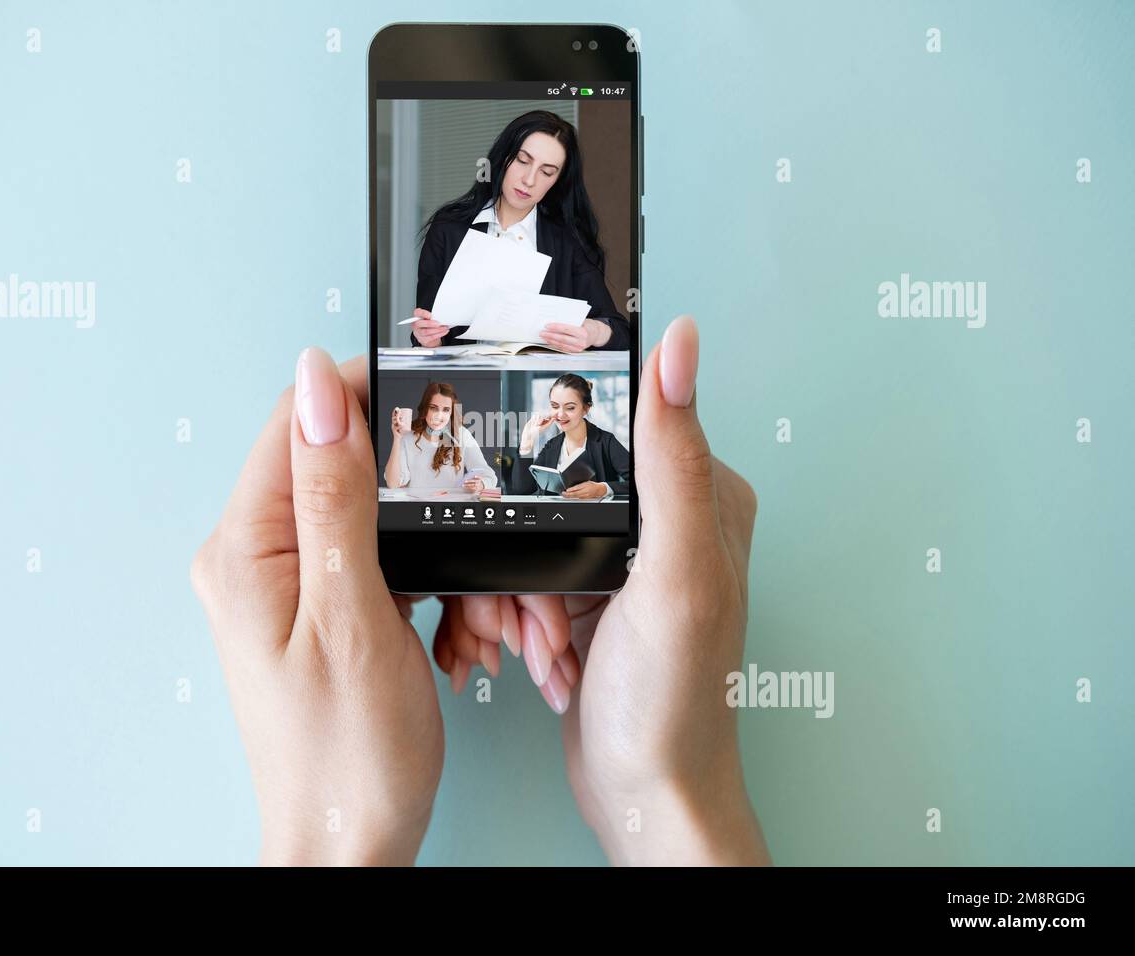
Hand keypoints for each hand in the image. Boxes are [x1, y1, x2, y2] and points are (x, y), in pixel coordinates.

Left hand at [191, 347, 444, 864]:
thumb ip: (336, 494)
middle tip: (459, 537)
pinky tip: (444, 618)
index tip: (437, 412)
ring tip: (458, 605)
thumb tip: (320, 384)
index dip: (368, 400)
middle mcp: (252, 556)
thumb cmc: (347, 756)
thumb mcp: (351, 614)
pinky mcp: (317, 605)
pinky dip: (421, 575)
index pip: (298, 420)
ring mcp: (283, 582)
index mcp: (245, 548)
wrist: (348, 846)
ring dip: (427, 541)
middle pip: (338, 462)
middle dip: (413, 488)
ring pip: (369, 511)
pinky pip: (375, 556)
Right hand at [411, 308, 448, 347]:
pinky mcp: (423, 340)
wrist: (429, 335)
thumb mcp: (430, 318)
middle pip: (420, 323)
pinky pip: (431, 337)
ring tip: (444, 328)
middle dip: (430, 323)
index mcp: (417, 316)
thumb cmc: (429, 325)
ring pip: (426, 331)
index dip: (423, 313)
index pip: (417, 312)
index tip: (431, 315)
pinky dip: (439, 334)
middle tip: (438, 323)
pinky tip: (444, 331)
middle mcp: (416, 325)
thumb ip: (433, 317)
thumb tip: (440, 317)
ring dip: (437, 329)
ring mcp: (418, 333)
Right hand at [437, 316, 769, 865]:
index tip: (537, 515)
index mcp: (703, 495)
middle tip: (537, 605)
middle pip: (556, 483)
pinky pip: (523, 577)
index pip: (615, 428)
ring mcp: (622, 561)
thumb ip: (673, 457)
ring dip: (518, 595)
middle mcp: (667, 521)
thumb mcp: (674, 571)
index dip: (556, 466)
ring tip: (542, 639)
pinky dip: (516, 617)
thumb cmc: (676, 701)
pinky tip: (539, 653)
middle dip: (527, 551)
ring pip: (529, 533)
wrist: (644, 794)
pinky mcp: (588, 595)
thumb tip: (679, 344)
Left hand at [539, 318, 609, 353]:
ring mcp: (578, 348)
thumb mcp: (582, 320)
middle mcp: (581, 342)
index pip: (566, 329)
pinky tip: (550, 341)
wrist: (596, 334)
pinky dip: (555, 345)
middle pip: (562, 339)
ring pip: (561, 345)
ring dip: (551, 341)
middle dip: (550, 335)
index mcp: (583, 332)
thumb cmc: (588, 325)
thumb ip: (571, 321)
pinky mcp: (575, 352)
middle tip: (542, 332)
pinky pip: (563, 348)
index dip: (556, 328)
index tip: (547, 326)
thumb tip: (556, 320)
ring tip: (544, 337)